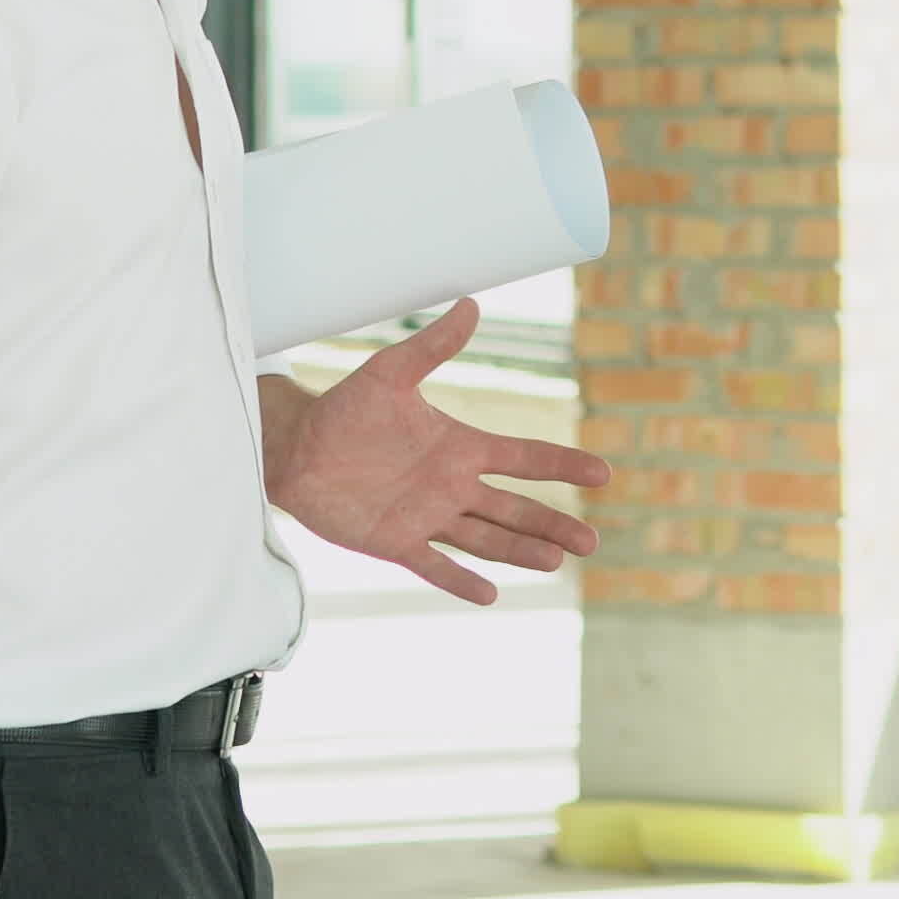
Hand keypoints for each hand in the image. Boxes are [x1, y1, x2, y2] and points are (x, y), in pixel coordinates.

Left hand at [263, 299, 613, 605]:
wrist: (296, 447)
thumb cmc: (345, 407)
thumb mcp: (391, 372)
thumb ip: (433, 345)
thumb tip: (471, 304)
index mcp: (460, 446)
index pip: (523, 458)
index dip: (562, 465)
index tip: (602, 474)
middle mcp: (453, 485)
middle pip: (515, 508)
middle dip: (552, 524)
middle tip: (592, 542)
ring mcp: (428, 517)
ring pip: (486, 539)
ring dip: (521, 552)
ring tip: (556, 562)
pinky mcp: (396, 542)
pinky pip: (435, 566)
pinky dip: (461, 581)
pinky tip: (491, 595)